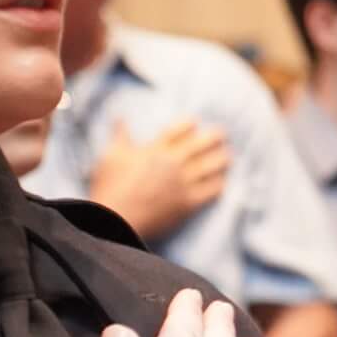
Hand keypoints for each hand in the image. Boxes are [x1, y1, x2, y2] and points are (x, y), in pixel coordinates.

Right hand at [86, 119, 230, 240]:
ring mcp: (183, 183)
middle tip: (221, 135)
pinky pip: (211, 191)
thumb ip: (120, 136)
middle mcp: (173, 162)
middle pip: (203, 143)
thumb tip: (119, 117)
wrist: (115, 220)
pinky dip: (219, 185)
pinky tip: (222, 182)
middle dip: (215, 137)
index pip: (181, 128)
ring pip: (212, 166)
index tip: (195, 123)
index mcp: (156, 148)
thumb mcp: (110, 157)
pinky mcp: (187, 203)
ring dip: (222, 159)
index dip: (190, 124)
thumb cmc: (109, 188)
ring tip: (227, 157)